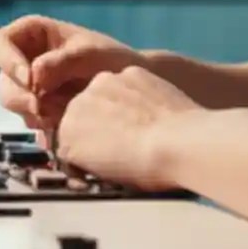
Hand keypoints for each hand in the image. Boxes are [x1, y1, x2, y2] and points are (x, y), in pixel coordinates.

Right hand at [0, 15, 144, 130]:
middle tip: (43, 109)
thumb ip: (62, 62)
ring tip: (64, 114)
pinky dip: (45, 124)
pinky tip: (67, 122)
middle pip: (4, 80)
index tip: (29, 80)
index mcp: (31, 34)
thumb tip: (33, 75)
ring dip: (34, 112)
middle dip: (21, 97)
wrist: (132, 86)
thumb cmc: (112, 59)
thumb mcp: (90, 54)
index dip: (6, 62)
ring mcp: (30, 86)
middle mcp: (24, 59)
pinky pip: (31, 120)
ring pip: (15, 104)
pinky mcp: (40, 109)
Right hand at [55, 66, 201, 190]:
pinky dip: (137, 92)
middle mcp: (78, 105)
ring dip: (117, 105)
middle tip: (125, 141)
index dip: (88, 149)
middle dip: (99, 124)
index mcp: (67, 135)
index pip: (68, 139)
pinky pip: (128, 82)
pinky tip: (153, 110)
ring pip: (104, 94)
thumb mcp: (104, 176)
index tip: (105, 157)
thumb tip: (94, 153)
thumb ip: (88, 158)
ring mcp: (104, 84)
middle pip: (84, 112)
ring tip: (143, 125)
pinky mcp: (129, 72)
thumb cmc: (146, 169)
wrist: (180, 144)